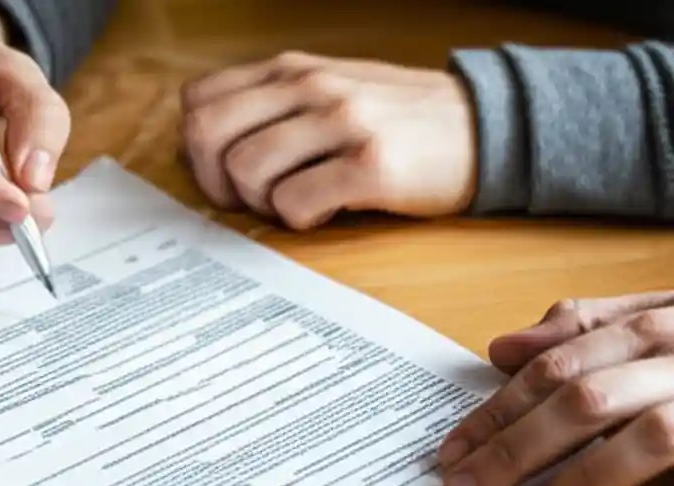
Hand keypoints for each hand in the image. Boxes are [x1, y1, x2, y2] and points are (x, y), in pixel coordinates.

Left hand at [179, 51, 477, 229]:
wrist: (486, 127)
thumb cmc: (396, 118)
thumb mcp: (327, 88)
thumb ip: (270, 104)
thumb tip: (204, 145)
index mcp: (290, 68)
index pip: (198, 102)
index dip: (198, 149)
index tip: (226, 173)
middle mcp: (310, 85)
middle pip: (207, 136)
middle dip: (216, 182)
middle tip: (252, 199)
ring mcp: (342, 120)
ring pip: (246, 171)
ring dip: (261, 203)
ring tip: (300, 201)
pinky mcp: (371, 164)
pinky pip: (295, 203)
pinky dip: (302, 219)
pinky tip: (330, 209)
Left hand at [437, 291, 673, 485]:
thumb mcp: (662, 314)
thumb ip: (588, 326)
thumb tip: (501, 349)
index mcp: (655, 325)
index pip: (554, 369)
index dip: (496, 413)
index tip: (447, 454)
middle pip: (584, 400)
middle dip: (515, 450)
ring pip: (650, 438)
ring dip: (587, 483)